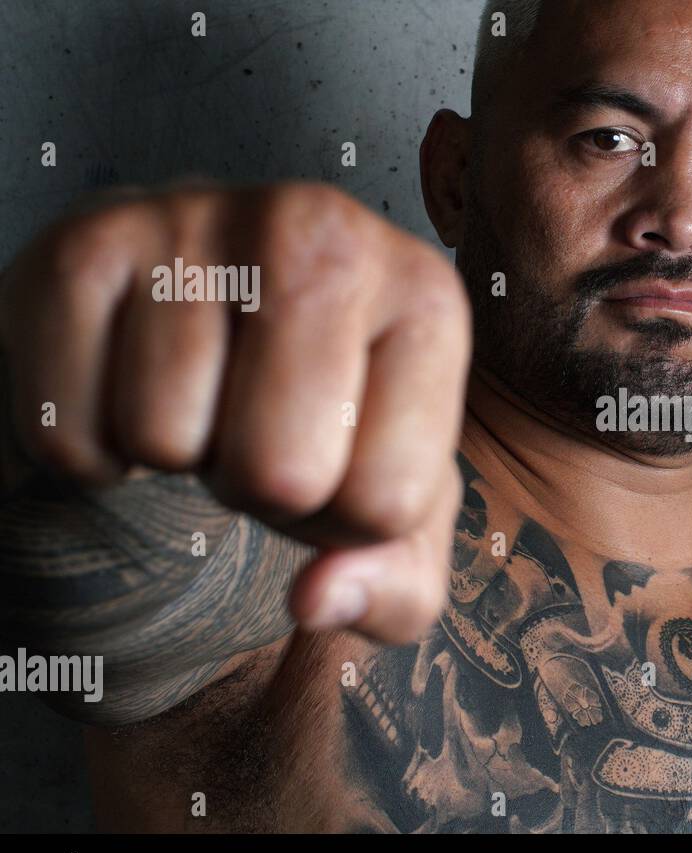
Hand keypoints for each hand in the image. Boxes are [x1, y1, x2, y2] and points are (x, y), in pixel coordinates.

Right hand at [0, 181, 471, 642]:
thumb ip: (395, 587)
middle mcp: (323, 233)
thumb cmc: (325, 422)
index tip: (335, 462)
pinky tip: (126, 386)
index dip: (344, 523)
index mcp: (428, 299)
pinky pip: (66, 424)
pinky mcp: (85, 241)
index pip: (386, 500)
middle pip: (280, 470)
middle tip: (256, 435)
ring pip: (167, 439)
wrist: (215, 326)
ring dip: (173, 455)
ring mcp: (199, 217)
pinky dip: (88, 444)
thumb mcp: (395, 515)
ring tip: (201, 398)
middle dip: (260, 491)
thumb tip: (317, 600)